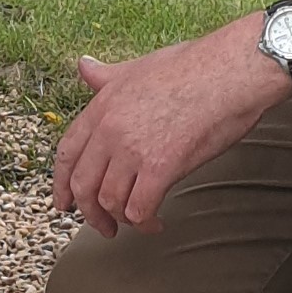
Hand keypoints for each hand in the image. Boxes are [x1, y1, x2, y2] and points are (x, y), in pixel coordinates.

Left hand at [52, 19, 284, 234]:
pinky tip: (157, 221)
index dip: (61, 184)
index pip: (66, 153)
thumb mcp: (138, 66)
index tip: (64, 203)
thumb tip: (84, 66)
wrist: (230, 70)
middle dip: (90, 213)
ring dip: (120, 220)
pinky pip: (139, 209)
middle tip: (104, 227)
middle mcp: (110, 129)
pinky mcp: (160, 167)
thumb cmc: (193, 66)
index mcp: (102, 105)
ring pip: (109, 201)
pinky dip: (144, 222)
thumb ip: (107, 75)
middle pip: (83, 185)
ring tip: (137, 222)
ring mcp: (133, 149)